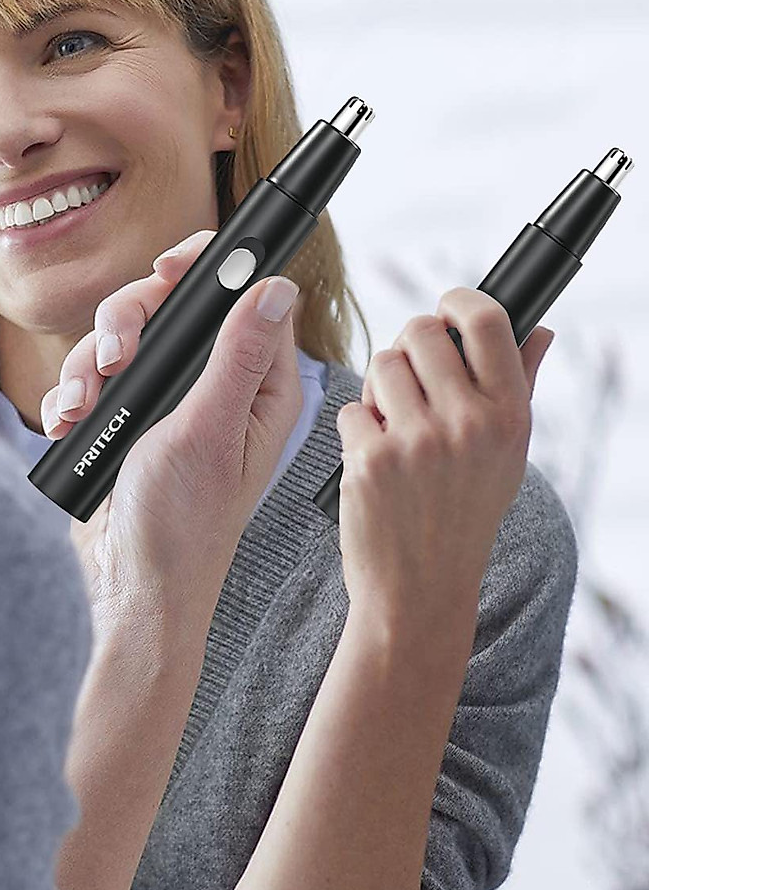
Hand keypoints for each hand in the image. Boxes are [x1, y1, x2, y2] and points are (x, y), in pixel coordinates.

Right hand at [42, 230, 303, 639]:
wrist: (126, 589)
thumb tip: (276, 285)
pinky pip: (94, 375)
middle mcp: (215, 386)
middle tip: (116, 357)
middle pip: (171, 306)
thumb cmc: (183, 527)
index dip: (207, 271)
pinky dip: (74, 391)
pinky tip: (69, 420)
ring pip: (123, 336)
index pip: (245, 298)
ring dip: (91, 362)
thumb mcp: (209, 433)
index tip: (168, 267)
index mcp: (256, 388)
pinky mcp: (127, 416)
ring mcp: (168, 401)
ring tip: (83, 404)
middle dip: (129, 323)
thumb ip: (237, 356)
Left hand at [334, 289, 554, 640]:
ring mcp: (418, 442)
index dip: (459, 300)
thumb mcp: (507, 455)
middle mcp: (469, 424)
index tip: (446, 306)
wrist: (420, 589)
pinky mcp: (370, 460)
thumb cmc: (464, 514)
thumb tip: (539, 330)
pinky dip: (356, 429)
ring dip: (379, 388)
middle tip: (411, 381)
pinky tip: (375, 460)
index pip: (486, 321)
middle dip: (407, 347)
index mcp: (510, 416)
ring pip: (380, 364)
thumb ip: (520, 385)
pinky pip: (350, 408)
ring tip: (394, 427)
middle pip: (420, 331)